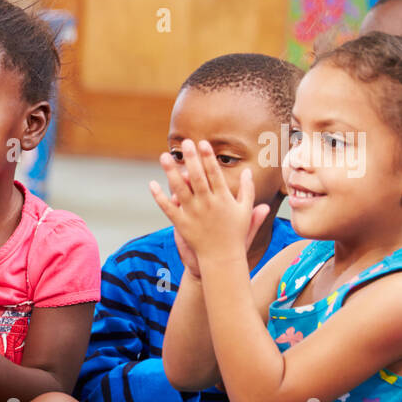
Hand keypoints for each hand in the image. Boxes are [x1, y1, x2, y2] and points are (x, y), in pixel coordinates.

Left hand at [150, 141, 269, 264]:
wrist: (222, 259)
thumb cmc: (235, 234)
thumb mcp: (245, 211)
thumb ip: (247, 190)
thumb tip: (248, 170)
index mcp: (223, 199)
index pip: (215, 174)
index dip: (208, 158)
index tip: (202, 143)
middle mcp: (208, 205)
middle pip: (197, 177)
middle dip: (191, 159)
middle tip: (185, 142)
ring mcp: (193, 214)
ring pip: (180, 189)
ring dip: (171, 172)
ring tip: (164, 157)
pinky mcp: (181, 224)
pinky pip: (168, 208)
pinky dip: (159, 197)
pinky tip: (152, 184)